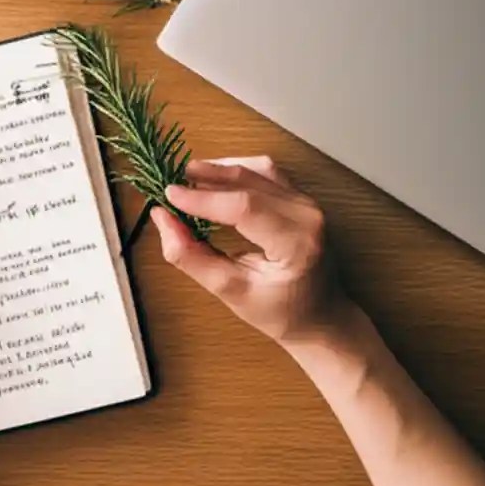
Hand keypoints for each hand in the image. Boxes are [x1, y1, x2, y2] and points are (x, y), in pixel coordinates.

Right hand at [152, 157, 351, 343]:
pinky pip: (266, 172)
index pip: (243, 207)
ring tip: (187, 180)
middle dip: (205, 178)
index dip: (202, 198)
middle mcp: (308, 215)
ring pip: (257, 169)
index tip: (168, 196)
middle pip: (249, 180)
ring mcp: (308, 203)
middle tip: (170, 184)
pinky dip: (236, 171)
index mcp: (296, 243)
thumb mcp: (231, 293)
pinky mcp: (302, 198)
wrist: (321, 316)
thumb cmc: (281, 312)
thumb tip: (163, 219)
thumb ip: (192, 257)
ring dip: (220, 170)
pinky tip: (214, 179)